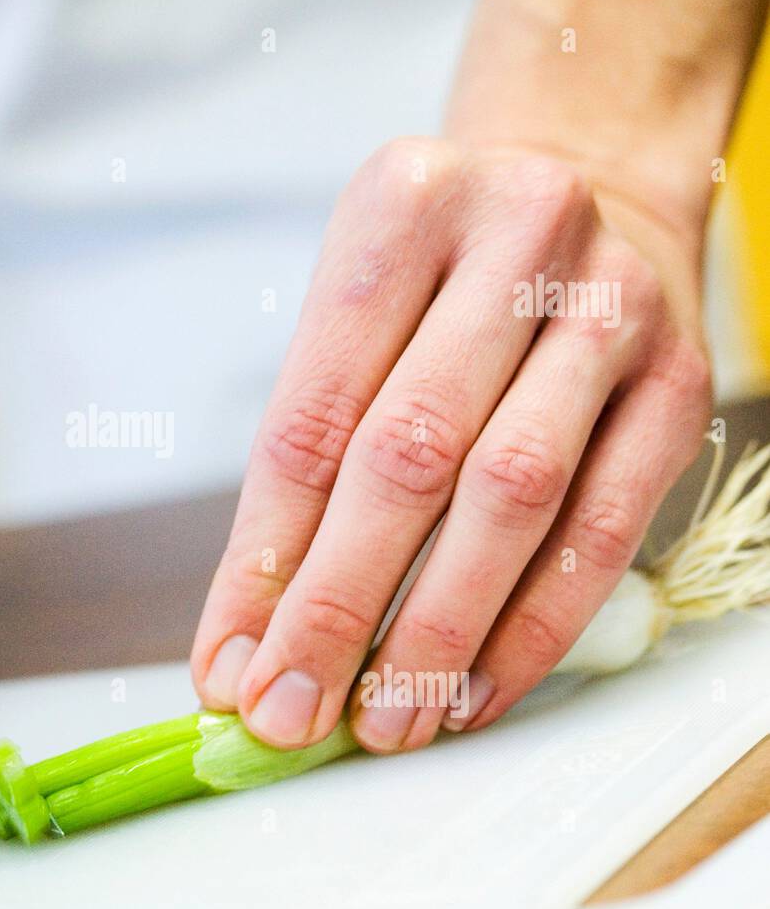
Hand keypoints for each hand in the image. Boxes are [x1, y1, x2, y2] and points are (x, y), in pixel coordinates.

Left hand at [190, 138, 711, 751]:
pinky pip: (602, 529)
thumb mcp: (354, 315)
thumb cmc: (442, 273)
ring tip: (381, 720)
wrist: (591, 188)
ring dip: (435, 632)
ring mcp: (610, 306)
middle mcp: (515, 237)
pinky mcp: (679, 381)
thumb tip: (248, 635)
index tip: (229, 660)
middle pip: (407, 455)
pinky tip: (471, 691)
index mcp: (400, 206)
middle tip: (289, 712)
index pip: (312, 413)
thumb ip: (305, 458)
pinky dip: (530, 627)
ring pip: (510, 497)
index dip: (264, 556)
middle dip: (338, 606)